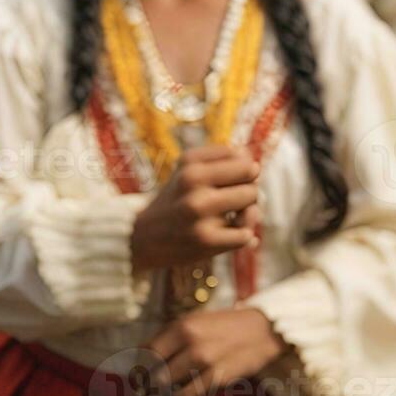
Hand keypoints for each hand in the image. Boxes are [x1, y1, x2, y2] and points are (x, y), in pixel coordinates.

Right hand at [130, 145, 259, 273]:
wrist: (140, 238)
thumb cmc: (175, 201)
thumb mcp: (188, 170)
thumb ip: (224, 159)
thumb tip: (254, 162)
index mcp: (190, 162)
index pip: (243, 156)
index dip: (245, 169)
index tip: (234, 181)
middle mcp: (192, 182)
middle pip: (251, 175)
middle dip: (249, 188)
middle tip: (235, 201)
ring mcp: (198, 211)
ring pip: (252, 203)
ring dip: (250, 213)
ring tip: (237, 218)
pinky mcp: (204, 240)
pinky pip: (246, 234)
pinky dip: (245, 237)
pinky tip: (234, 235)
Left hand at [145, 307, 288, 395]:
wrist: (264, 329)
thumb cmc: (226, 327)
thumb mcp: (196, 322)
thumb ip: (170, 338)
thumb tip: (142, 360)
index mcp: (182, 325)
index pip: (146, 353)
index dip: (140, 370)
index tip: (141, 379)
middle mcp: (190, 340)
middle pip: (153, 374)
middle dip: (150, 388)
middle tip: (153, 393)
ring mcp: (204, 359)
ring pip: (167, 390)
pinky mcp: (218, 376)